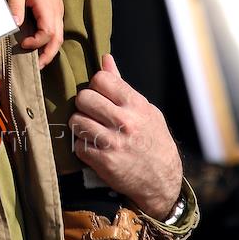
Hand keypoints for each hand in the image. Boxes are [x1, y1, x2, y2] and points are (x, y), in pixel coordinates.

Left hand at [7, 0, 62, 67]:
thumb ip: (15, 7)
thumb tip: (14, 26)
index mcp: (48, 8)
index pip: (48, 34)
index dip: (36, 43)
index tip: (22, 43)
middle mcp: (57, 12)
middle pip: (58, 40)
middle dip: (48, 55)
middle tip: (36, 67)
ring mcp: (58, 11)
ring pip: (59, 36)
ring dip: (50, 49)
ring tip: (38, 59)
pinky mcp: (55, 8)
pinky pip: (56, 29)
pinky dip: (50, 40)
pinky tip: (39, 43)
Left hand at [70, 55, 181, 217]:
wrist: (163, 181)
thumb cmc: (153, 140)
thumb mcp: (145, 110)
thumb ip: (122, 85)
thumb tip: (105, 59)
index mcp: (135, 105)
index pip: (100, 78)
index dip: (96, 85)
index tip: (100, 95)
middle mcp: (124, 122)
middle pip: (83, 97)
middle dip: (84, 105)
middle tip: (92, 113)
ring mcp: (113, 142)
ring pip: (75, 120)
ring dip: (80, 126)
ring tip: (92, 130)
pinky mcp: (103, 161)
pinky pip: (77, 144)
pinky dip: (82, 146)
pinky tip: (94, 148)